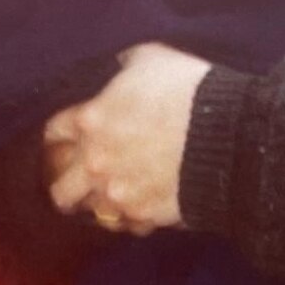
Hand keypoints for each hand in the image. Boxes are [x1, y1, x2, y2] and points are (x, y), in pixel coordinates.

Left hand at [42, 43, 211, 233]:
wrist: (230, 137)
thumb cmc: (189, 90)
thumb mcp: (150, 59)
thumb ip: (123, 71)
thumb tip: (120, 73)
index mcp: (91, 121)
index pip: (54, 132)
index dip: (62, 134)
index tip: (71, 137)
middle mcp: (96, 163)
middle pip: (60, 188)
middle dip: (68, 183)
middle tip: (83, 179)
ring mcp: (119, 194)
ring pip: (91, 213)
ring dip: (100, 204)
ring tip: (113, 196)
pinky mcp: (145, 215)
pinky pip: (128, 226)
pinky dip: (133, 218)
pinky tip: (142, 207)